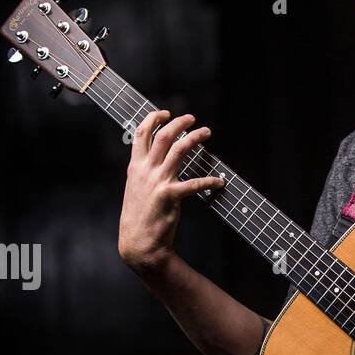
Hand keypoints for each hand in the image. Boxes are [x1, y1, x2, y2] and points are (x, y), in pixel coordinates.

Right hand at [118, 109, 224, 271]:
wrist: (138, 242)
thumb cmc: (140, 215)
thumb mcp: (135, 188)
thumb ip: (144, 171)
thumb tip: (155, 158)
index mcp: (135, 166)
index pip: (141, 133)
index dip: (154, 118)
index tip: (166, 113)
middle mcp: (145, 170)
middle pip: (163, 136)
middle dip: (179, 123)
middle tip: (193, 119)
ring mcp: (157, 182)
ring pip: (179, 150)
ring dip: (195, 138)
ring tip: (206, 132)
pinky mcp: (170, 196)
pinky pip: (194, 184)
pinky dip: (209, 181)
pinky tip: (219, 181)